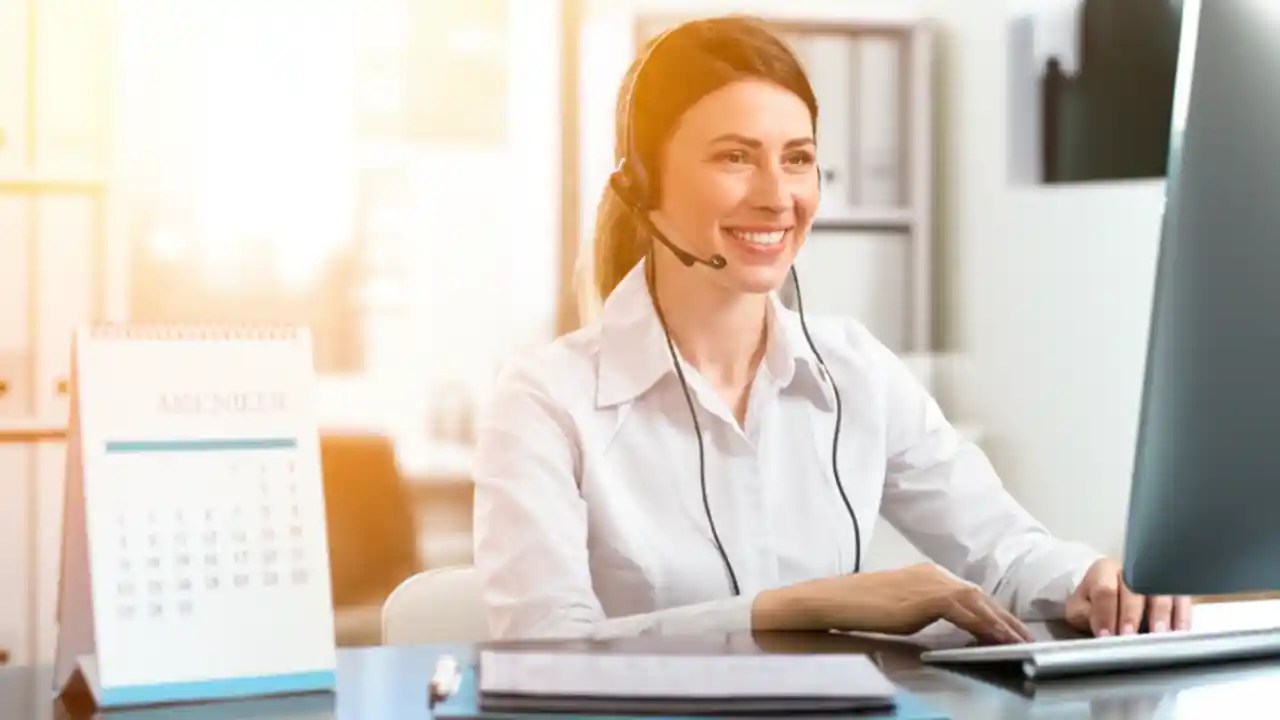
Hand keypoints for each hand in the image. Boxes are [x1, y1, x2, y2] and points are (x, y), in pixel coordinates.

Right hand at [753, 562, 1033, 644]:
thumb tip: (949, 626)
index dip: (993, 611)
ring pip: (977, 602)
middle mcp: (934, 574)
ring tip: (1017, 641)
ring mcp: (930, 582)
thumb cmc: (862, 607)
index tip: (1010, 629)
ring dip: (1000, 622)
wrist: (838, 600)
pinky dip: (982, 624)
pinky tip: (994, 637)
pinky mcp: (926, 597)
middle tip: (1025, 638)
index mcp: (928, 575)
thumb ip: (927, 611)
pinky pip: (964, 611)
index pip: (970, 593)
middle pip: (980, 596)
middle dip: (1005, 618)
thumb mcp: (902, 608)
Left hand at [1066, 558, 1191, 635]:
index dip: (1106, 613)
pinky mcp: (1174, 587)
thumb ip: (1087, 617)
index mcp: (1104, 571)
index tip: (1107, 635)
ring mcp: (1155, 576)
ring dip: (1161, 615)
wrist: (1110, 594)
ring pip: (1160, 591)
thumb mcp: (1080, 609)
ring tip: (1159, 636)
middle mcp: (1131, 569)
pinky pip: (1182, 599)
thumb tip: (1103, 632)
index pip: (1105, 590)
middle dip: (1132, 614)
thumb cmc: (1094, 604)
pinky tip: (1179, 633)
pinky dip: (1182, 616)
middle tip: (1131, 637)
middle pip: (1134, 588)